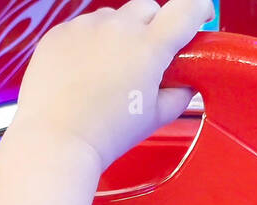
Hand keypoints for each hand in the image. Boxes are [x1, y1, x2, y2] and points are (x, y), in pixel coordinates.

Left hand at [13, 0, 214, 168]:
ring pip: (113, 18)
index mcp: (148, 47)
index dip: (198, 8)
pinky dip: (88, 44)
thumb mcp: (154, 118)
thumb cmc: (104, 133)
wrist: (56, 139)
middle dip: (154, 26)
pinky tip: (84, 73)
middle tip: (148, 57)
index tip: (200, 15)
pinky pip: (82, 28)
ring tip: (109, 71)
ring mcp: (85, 27)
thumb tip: (185, 84)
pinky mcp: (59, 33)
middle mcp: (117, 28)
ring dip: (118, 35)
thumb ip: (179, 95)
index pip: (186, 9)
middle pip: (148, 8)